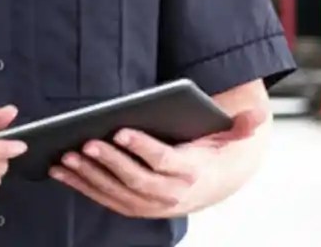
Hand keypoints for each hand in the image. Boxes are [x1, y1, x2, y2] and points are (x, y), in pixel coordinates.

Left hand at [50, 107, 266, 218]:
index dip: (142, 147)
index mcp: (190, 173)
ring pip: (115, 193)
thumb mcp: (233, 136)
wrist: (216, 184)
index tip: (121, 129)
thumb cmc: (215, 151)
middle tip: (86, 141)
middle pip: (135, 179)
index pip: (163, 161)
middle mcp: (170, 195)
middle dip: (109, 161)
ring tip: (66, 156)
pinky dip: (82, 186)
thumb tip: (258, 113)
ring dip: (89, 176)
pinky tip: (62, 171)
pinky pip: (104, 199)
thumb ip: (243, 124)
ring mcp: (150, 205)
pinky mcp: (134, 208)